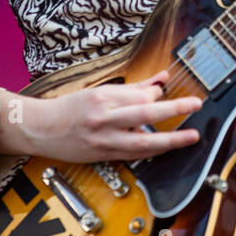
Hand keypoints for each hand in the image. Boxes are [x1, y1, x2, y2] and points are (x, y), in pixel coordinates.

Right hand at [0, 67, 203, 161]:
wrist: (40, 129)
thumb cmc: (70, 108)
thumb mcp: (99, 92)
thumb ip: (133, 88)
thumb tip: (161, 80)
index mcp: (102, 97)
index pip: (139, 94)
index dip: (159, 95)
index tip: (169, 92)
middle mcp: (103, 117)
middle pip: (144, 112)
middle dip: (174, 109)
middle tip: (196, 104)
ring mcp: (103, 139)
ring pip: (142, 140)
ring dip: (170, 140)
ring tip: (191, 137)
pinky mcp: (102, 155)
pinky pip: (133, 155)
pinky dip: (152, 151)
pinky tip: (167, 148)